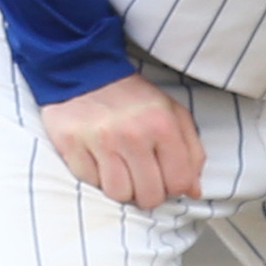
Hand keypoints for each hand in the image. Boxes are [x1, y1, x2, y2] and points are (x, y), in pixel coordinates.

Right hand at [39, 73, 204, 209]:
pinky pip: (90, 183)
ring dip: (121, 187)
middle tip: (141, 174)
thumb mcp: (171, 112)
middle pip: (149, 196)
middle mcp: (132, 134)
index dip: (174, 187)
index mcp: (162, 124)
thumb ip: (191, 151)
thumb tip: (193, 190)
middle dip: (148, 191)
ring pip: (119, 195)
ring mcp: (100, 140)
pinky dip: (96, 176)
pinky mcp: (71, 144)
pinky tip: (98, 157)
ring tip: (120, 167)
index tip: (165, 177)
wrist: (86, 68)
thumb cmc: (133, 97)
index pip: (178, 182)